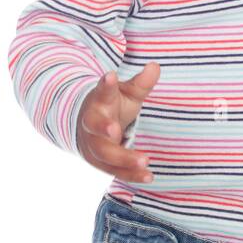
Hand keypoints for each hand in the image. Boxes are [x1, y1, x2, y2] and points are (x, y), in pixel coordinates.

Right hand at [75, 63, 160, 182]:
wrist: (87, 127)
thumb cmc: (113, 106)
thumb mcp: (127, 92)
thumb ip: (141, 83)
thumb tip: (155, 66)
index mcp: (99, 101)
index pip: (101, 92)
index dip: (105, 85)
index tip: (109, 76)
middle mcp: (92, 123)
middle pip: (95, 127)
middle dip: (103, 128)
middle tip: (116, 129)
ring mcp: (93, 145)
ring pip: (104, 153)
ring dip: (123, 158)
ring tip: (144, 160)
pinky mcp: (99, 162)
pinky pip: (115, 171)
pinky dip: (131, 175)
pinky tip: (149, 176)